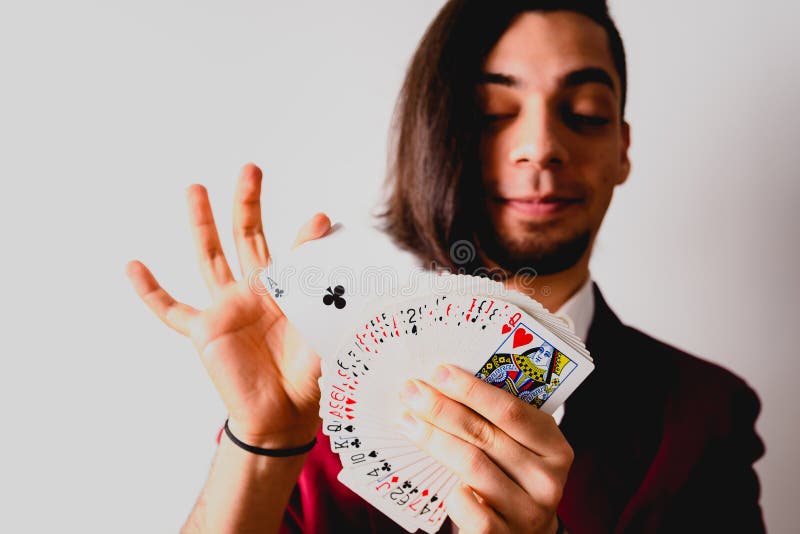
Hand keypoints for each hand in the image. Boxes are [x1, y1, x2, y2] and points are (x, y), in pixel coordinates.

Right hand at [126, 163, 330, 447]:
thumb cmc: (310, 374)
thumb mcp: (324, 328)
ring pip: (210, 258)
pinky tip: (133, 266)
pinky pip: (170, 310)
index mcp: (289, 290)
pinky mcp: (203, 331)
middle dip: (248, 203)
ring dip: (201, 223)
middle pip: (247, 237)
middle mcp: (255, 291)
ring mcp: (226, 308)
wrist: (285, 415)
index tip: (323, 220)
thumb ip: (331, 291)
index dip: (307, 237)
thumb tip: (344, 261)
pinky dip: (150, 291)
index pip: (296, 251)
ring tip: (195, 188)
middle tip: (251, 167)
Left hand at [398, 365, 572, 533]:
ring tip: (408, 422)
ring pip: (471, 465)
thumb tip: (442, 385)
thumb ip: (496, 424)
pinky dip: (448, 487)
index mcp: (555, 448)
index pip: (510, 410)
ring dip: (433, 439)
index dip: (472, 389)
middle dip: (442, 408)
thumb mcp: (519, 451)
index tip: (439, 372)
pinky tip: (431, 474)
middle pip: (484, 434)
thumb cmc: (512, 481)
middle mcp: (547, 480)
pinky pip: (466, 504)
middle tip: (412, 392)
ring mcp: (527, 512)